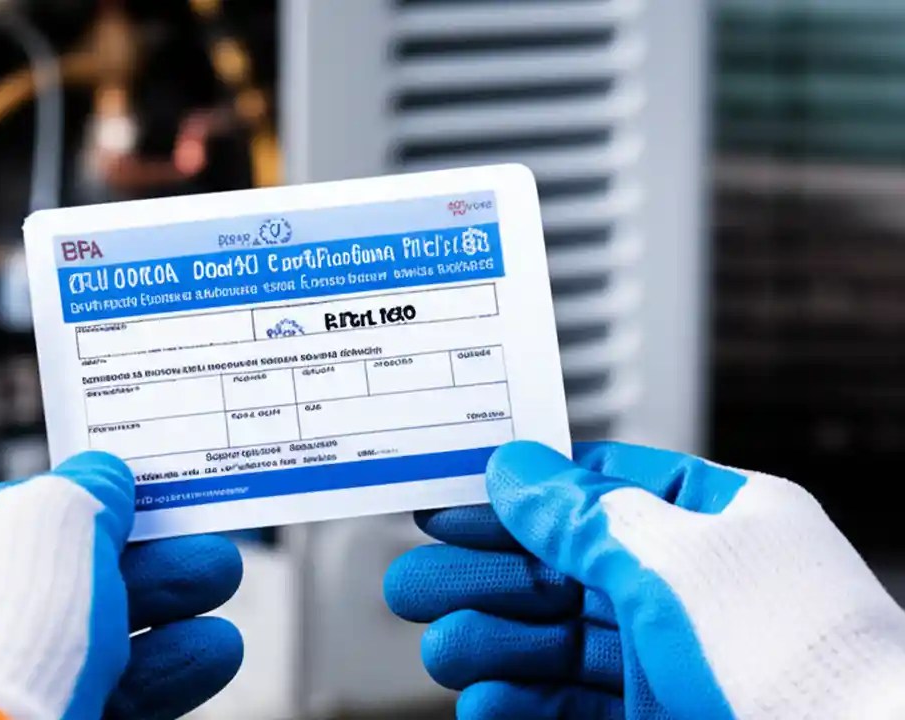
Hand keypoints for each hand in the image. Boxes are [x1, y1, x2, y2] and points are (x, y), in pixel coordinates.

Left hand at [0, 451, 243, 719]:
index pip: (6, 515)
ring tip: (221, 583)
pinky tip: (213, 650)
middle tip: (201, 539)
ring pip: (90, 642)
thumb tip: (106, 478)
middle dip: (144, 554)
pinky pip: (106, 697)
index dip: (80, 499)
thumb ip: (86, 491)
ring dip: (165, 608)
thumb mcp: (49, 519)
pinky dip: (160, 674)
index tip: (142, 492)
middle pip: (62, 578)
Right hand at [386, 441, 904, 718]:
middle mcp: (694, 588)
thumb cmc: (793, 653)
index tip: (450, 501)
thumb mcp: (672, 557)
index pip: (596, 489)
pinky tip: (484, 703)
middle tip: (415, 584)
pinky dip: (522, 705)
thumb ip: (582, 515)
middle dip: (485, 577)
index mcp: (716, 521)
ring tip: (442, 650)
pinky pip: (573, 706)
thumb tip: (516, 469)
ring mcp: (678, 660)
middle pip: (564, 570)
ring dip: (493, 644)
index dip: (518, 496)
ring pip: (560, 642)